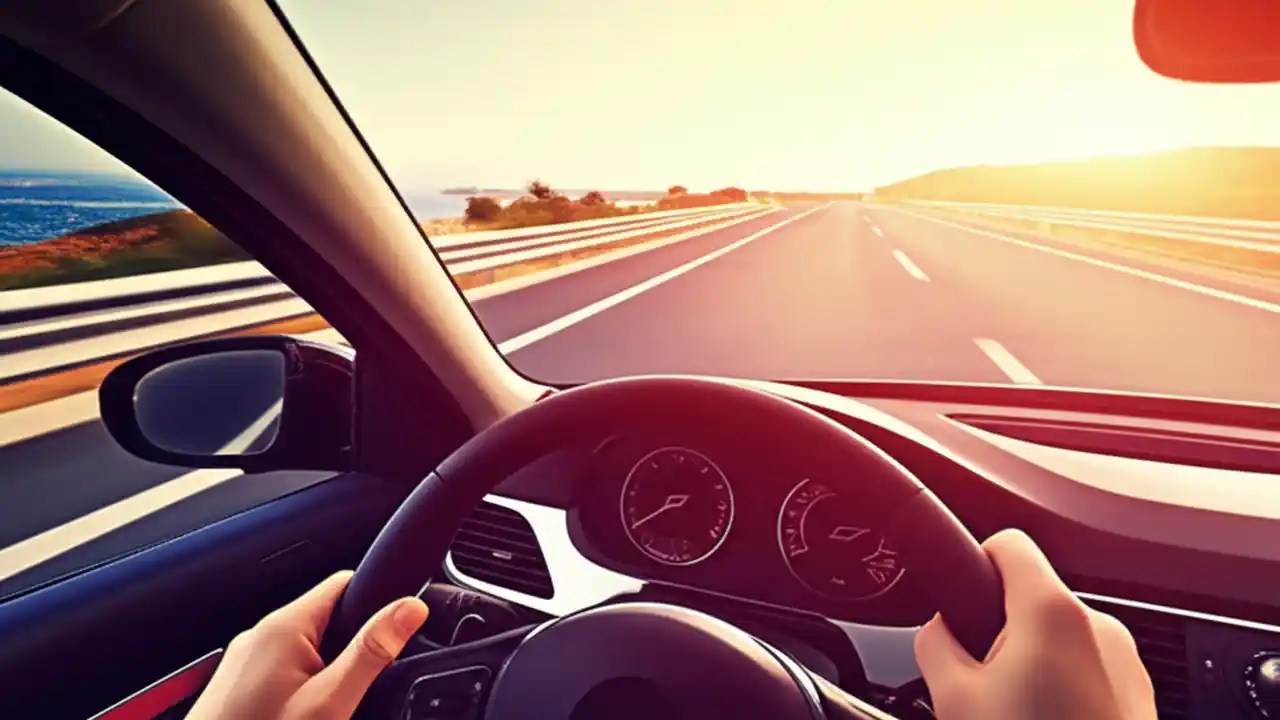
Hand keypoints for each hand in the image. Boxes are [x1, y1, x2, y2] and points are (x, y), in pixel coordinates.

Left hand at [187, 570, 428, 719]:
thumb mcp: (329, 703)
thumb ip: (370, 652)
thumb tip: (409, 609)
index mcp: (284, 627)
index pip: (345, 583)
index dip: (377, 604)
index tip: (394, 634)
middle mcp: (260, 636)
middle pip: (328, 620)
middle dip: (352, 651)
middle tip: (357, 692)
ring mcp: (245, 662)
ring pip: (306, 651)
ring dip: (328, 675)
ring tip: (328, 712)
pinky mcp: (238, 687)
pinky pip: (284, 674)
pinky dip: (302, 691)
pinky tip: (302, 719)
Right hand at [914, 529, 1156, 719]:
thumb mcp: (953, 698)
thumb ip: (936, 643)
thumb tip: (941, 630)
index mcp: (1051, 611)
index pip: (1006, 543)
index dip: (974, 563)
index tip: (959, 599)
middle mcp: (1098, 626)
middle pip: (1030, 599)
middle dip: (999, 632)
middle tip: (978, 685)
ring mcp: (1126, 664)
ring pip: (1057, 642)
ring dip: (1030, 666)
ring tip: (1013, 717)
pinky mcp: (1139, 699)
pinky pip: (1086, 674)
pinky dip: (1060, 691)